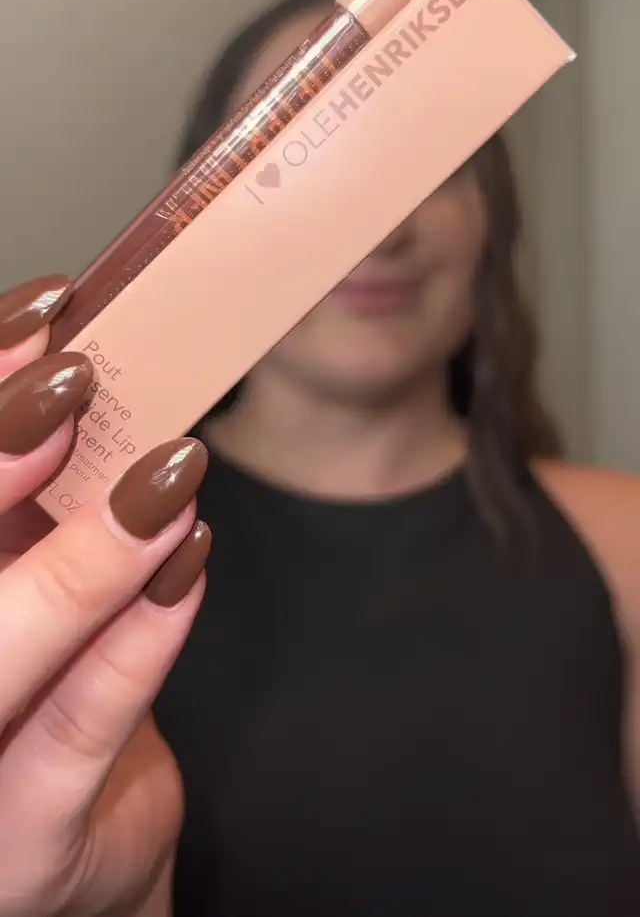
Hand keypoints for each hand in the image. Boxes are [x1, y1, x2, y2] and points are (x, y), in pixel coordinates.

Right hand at [0, 275, 210, 916]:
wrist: (77, 842)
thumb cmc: (43, 690)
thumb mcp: (28, 575)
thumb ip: (37, 499)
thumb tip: (95, 370)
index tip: (41, 315)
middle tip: (75, 378)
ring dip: (85, 551)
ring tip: (166, 471)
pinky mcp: (28, 842)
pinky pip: (82, 728)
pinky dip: (138, 636)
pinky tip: (188, 564)